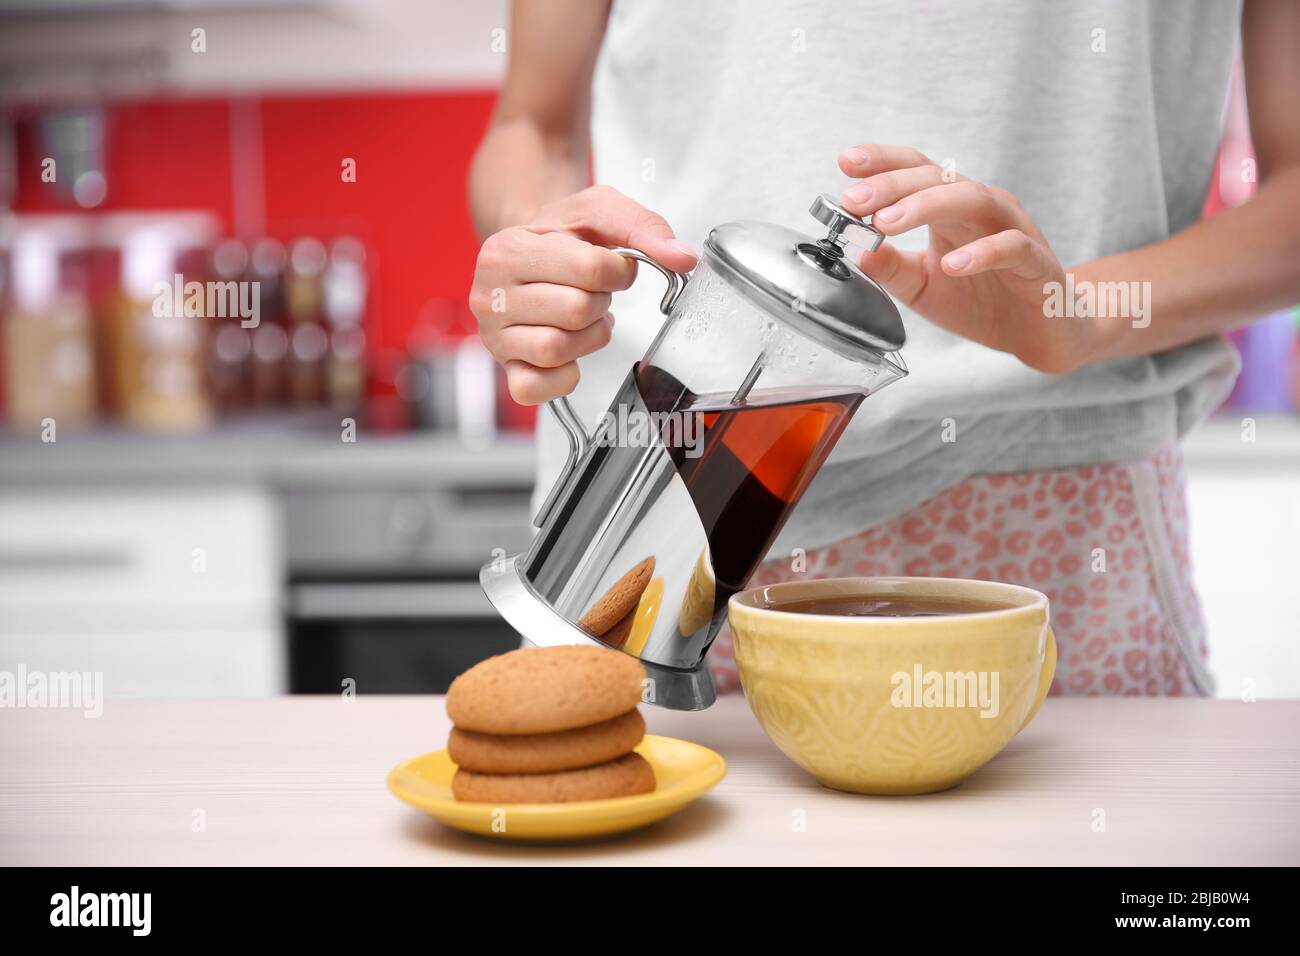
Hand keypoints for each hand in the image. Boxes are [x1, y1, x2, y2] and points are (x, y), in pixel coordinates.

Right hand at [470, 185, 697, 403]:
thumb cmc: (561, 236)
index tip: (614, 266)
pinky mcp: (506, 370)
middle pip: (574, 311)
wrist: (530, 255)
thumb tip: (682, 259)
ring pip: (555, 349)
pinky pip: (535, 388)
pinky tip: (571, 351)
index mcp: (506, 248)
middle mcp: (487, 294)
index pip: (587, 268)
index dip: (618, 270)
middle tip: (592, 293)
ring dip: (587, 337)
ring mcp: (494, 336)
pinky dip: (564, 376)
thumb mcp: (598, 211)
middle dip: (600, 302)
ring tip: (582, 318)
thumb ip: (643, 228)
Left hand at [838, 144, 1088, 373]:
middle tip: (854, 199)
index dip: (883, 163)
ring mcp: (1012, 230)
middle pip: (938, 178)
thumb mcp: (921, 288)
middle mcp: (981, 210)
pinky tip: (952, 264)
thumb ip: (890, 269)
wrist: (1039, 332)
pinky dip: (981, 252)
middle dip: (892, 185)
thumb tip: (854, 252)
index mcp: (951, 210)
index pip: (917, 170)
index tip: (845, 162)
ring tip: (888, 222)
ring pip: (974, 199)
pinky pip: (1012, 247)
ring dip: (927, 205)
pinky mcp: (1037, 263)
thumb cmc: (981, 301)